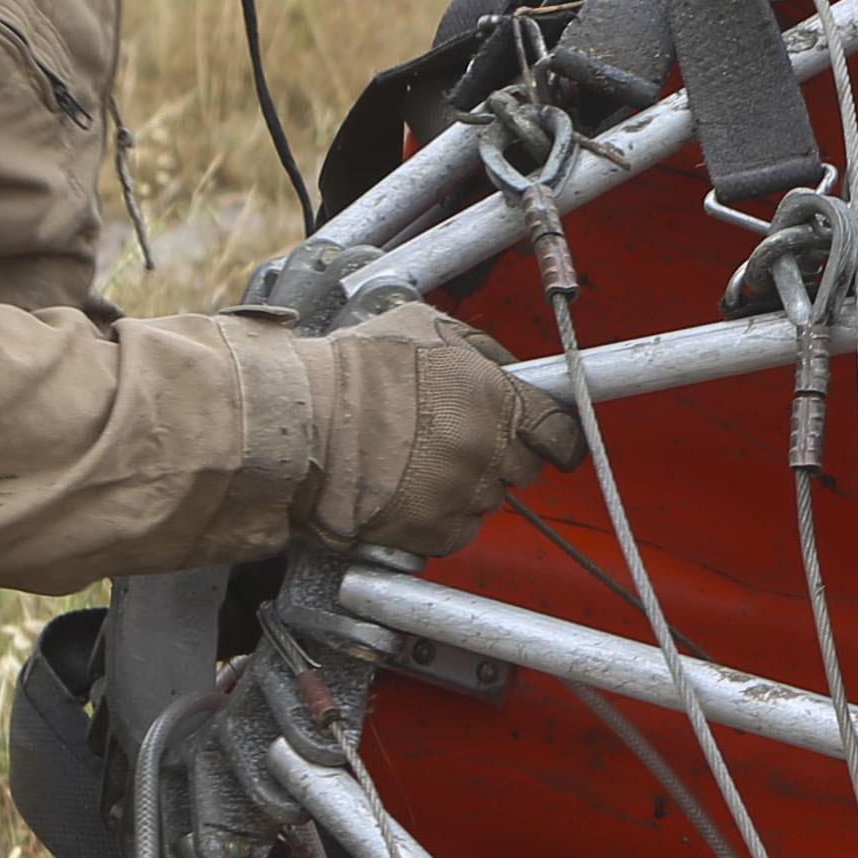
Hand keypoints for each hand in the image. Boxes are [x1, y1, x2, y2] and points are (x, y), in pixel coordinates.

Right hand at [306, 301, 574, 557]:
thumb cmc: (351, 369)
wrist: (297, 419)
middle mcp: (486, 449)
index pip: (560, 431)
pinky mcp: (431, 531)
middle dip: (500, 454)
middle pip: (524, 468)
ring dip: (466, 484)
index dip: (557, 437)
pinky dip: (442, 518)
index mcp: (496, 397)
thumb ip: (480, 347)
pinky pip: (458, 532)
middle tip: (457, 438)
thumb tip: (510, 367)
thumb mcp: (425, 325)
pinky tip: (410, 492)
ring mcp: (460, 493)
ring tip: (419, 461)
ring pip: (489, 500)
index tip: (552, 442)